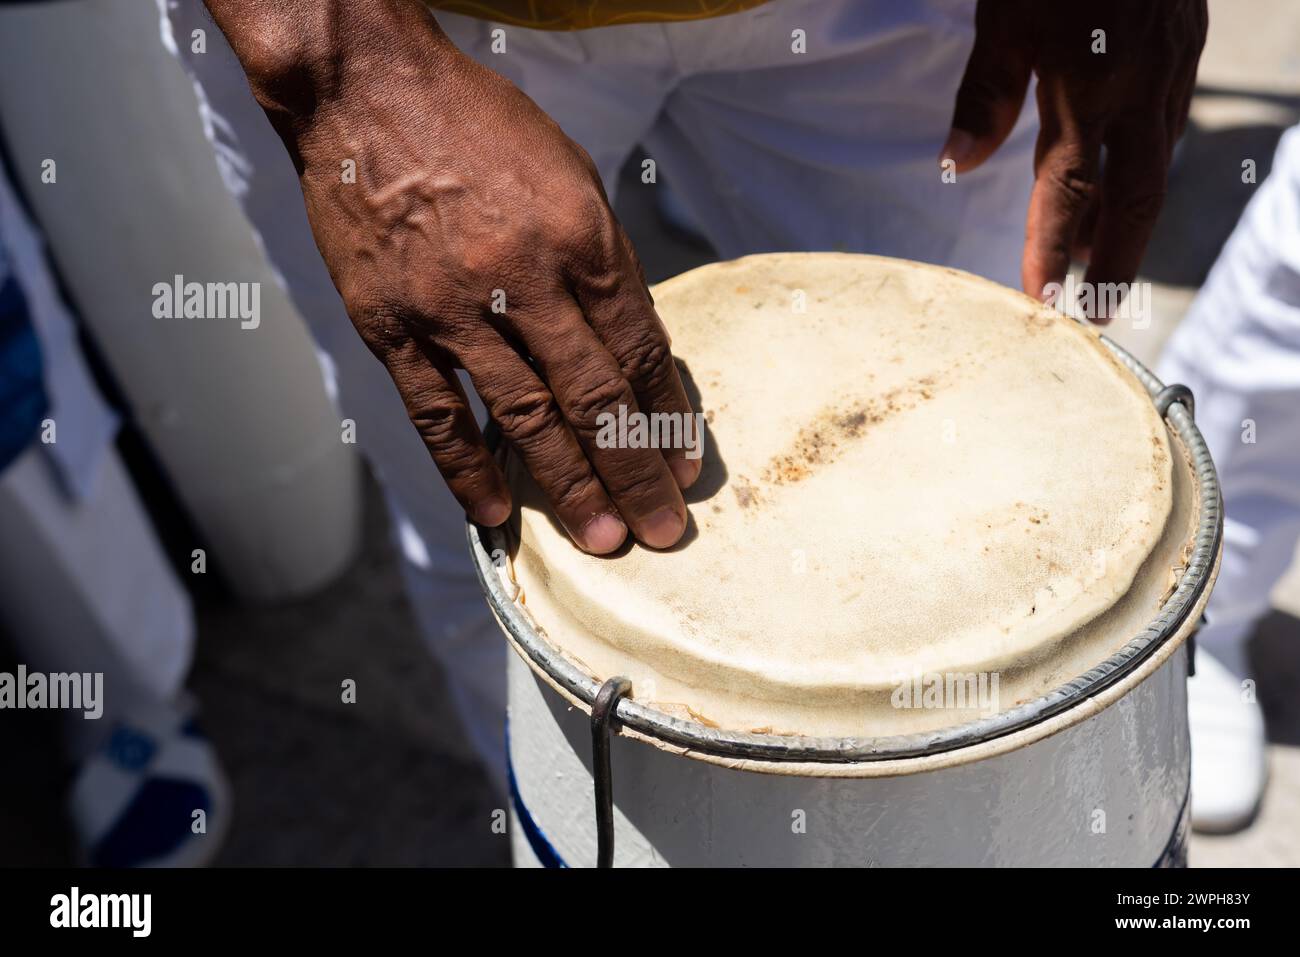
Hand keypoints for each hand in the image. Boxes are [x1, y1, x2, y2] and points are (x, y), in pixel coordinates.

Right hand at [206, 0, 695, 552]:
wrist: (363, 88)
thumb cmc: (479, 124)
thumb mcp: (570, 173)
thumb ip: (602, 262)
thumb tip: (631, 348)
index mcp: (580, 236)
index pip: (640, 349)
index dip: (667, 416)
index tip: (684, 465)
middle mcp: (523, 278)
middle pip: (595, 398)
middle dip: (636, 473)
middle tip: (664, 532)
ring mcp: (451, 308)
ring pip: (525, 419)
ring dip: (569, 487)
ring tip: (604, 540)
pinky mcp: (391, 325)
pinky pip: (436, 414)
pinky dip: (467, 471)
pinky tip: (496, 517)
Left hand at [942, 0, 1207, 318]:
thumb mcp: (1006, 20)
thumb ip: (985, 98)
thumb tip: (954, 168)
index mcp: (1093, 90)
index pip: (1069, 193)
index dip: (1053, 252)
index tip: (1040, 304)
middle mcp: (1143, 90)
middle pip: (1135, 199)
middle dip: (1117, 263)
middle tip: (1100, 314)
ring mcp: (1173, 67)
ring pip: (1156, 164)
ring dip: (1129, 218)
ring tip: (1102, 263)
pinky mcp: (1186, 46)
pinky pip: (1167, 126)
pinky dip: (1144, 167)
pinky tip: (1126, 180)